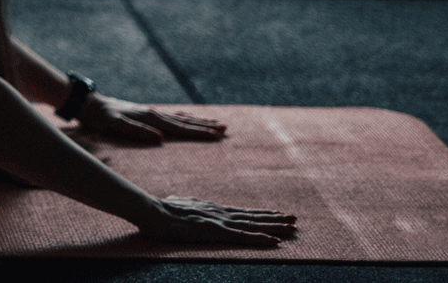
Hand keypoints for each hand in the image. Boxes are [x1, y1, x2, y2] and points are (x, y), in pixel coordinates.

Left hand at [75, 93, 227, 143]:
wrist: (88, 105)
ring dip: (198, 121)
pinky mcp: (145, 113)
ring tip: (215, 122)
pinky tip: (187, 119)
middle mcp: (154, 113)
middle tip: (225, 129)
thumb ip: (137, 132)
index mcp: (150, 118)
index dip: (199, 132)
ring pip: (180, 118)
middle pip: (185, 121)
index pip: (180, 128)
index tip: (218, 135)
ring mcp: (150, 112)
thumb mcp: (116, 126)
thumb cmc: (100, 119)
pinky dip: (184, 118)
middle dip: (205, 126)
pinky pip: (171, 117)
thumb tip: (160, 139)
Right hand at [133, 195, 297, 246]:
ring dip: (274, 226)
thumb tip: (184, 206)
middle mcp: (220, 213)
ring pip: (253, 225)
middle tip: (294, 218)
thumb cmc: (160, 210)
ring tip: (292, 227)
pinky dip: (261, 238)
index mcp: (212, 210)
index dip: (260, 214)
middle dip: (274, 218)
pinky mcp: (216, 232)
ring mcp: (220, 222)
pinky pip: (243, 237)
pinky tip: (275, 241)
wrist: (152, 211)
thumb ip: (187, 209)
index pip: (241, 213)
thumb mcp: (178, 208)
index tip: (276, 213)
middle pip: (252, 217)